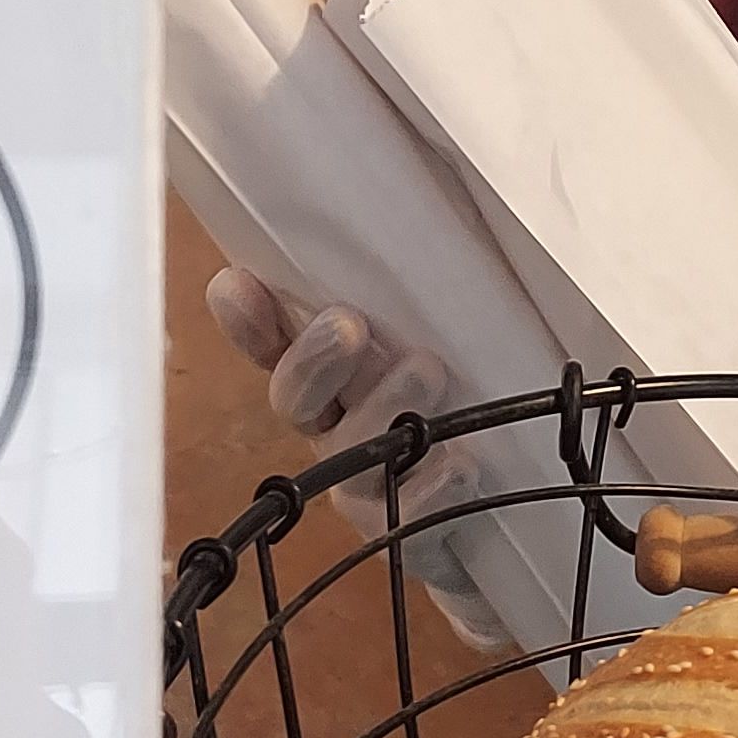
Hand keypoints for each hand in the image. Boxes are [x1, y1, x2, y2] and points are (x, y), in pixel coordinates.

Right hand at [205, 269, 486, 584]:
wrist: (504, 522)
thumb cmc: (466, 411)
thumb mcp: (442, 345)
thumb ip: (421, 298)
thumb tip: (441, 200)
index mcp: (333, 381)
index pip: (273, 345)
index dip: (249, 321)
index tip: (233, 283)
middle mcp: (335, 432)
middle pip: (295, 399)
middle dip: (314, 359)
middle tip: (349, 326)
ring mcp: (365, 489)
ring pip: (354, 453)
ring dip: (386, 409)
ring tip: (427, 371)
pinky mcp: (407, 537)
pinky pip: (409, 513)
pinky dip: (434, 482)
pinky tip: (462, 461)